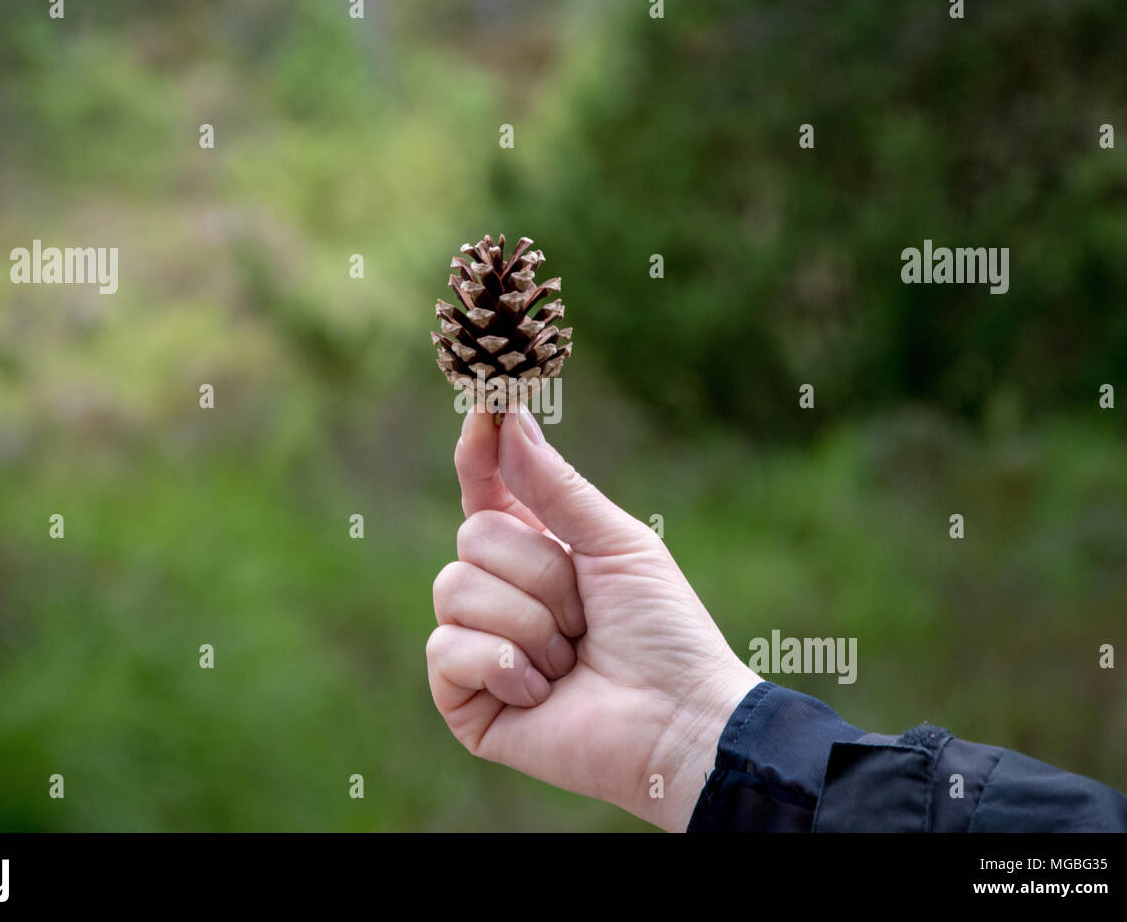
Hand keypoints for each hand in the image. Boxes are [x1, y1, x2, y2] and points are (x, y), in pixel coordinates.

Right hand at [426, 407, 761, 830]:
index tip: (485, 406)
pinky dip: (503, 665)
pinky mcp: (465, 698)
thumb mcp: (615, 543)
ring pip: (454, 589)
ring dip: (529, 624)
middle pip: (473, 537)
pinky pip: (446, 651)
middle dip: (540, 572)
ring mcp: (477, 646)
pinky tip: (541, 691)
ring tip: (569, 659)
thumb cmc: (662, 631)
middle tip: (584, 614)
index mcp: (535, 550)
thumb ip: (555, 486)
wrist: (680, 719)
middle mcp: (498, 592)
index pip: (486, 489)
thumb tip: (506, 419)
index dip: (480, 451)